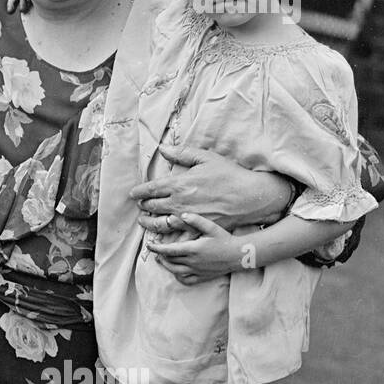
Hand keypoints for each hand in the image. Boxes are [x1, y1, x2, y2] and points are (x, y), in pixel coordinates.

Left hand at [130, 144, 289, 231]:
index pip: (150, 189)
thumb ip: (182, 153)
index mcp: (179, 184)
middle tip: (140, 205)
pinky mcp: (197, 228)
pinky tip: (162, 234)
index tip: (133, 194)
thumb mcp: (206, 158)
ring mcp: (187, 217)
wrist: (250, 197)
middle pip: (152, 206)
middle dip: (143, 205)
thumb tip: (162, 148)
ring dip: (148, 222)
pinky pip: (175, 234)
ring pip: (159, 223)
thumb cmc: (229, 175)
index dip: (139, 192)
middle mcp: (179, 202)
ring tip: (144, 220)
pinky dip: (165, 235)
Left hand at [149, 212, 243, 284]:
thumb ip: (195, 220)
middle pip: (169, 260)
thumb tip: (180, 215)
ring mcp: (197, 271)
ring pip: (175, 271)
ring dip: (166, 265)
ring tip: (161, 258)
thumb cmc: (225, 239)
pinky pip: (186, 280)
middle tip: (155, 248)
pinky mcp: (202, 277)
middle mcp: (193, 262)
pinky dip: (178, 276)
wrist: (239, 255)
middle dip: (160, 254)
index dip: (156, 248)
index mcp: (193, 249)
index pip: (168, 250)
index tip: (149, 245)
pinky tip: (176, 270)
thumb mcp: (211, 227)